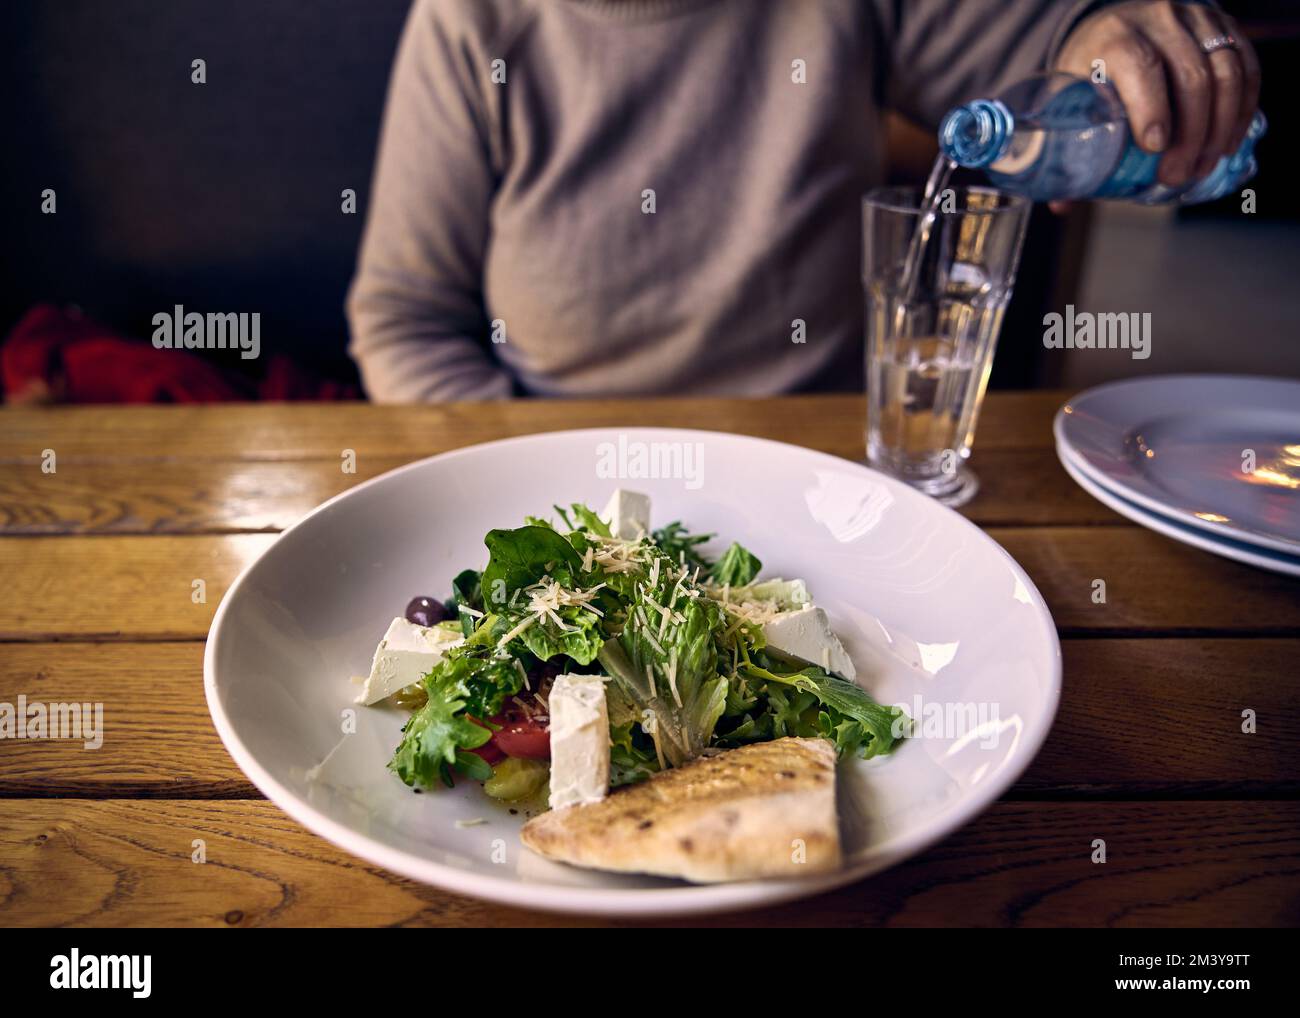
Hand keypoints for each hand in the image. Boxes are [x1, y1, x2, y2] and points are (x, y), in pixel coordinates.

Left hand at [1056, 1, 1260, 185]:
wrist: (1115, 26)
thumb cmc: (1093, 68)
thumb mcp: (1072, 95)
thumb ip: (1067, 147)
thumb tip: (1062, 206)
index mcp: (1115, 36)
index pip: (1141, 66)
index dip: (1151, 108)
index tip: (1154, 148)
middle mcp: (1160, 21)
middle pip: (1191, 77)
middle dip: (1190, 135)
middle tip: (1177, 174)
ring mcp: (1197, 21)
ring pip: (1225, 73)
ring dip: (1219, 128)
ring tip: (1201, 166)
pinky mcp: (1223, 27)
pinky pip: (1246, 68)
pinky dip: (1242, 109)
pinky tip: (1226, 143)